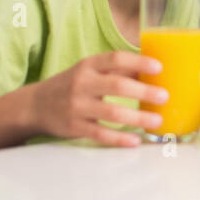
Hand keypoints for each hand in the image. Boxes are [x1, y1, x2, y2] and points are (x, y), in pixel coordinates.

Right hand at [29, 51, 168, 146]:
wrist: (35, 105)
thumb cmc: (72, 85)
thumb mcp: (90, 71)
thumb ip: (118, 70)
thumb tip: (153, 70)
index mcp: (89, 66)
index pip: (116, 59)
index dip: (139, 61)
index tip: (159, 67)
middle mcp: (82, 84)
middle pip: (117, 86)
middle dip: (143, 92)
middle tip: (164, 97)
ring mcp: (77, 107)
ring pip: (112, 114)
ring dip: (137, 118)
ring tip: (157, 121)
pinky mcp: (74, 127)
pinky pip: (100, 134)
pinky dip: (119, 139)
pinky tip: (135, 140)